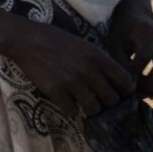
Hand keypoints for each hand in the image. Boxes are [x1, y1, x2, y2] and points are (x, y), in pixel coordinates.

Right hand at [6, 21, 136, 119]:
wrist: (26, 40)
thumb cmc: (56, 40)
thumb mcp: (84, 45)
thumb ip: (100, 61)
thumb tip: (115, 80)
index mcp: (98, 57)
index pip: (125, 82)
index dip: (124, 90)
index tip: (117, 91)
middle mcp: (89, 71)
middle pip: (112, 99)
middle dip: (107, 101)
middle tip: (98, 98)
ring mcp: (72, 83)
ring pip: (94, 109)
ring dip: (89, 108)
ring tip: (82, 102)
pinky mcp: (55, 91)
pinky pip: (71, 111)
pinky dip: (69, 109)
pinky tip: (65, 101)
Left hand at [109, 7, 152, 97]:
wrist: (135, 19)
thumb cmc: (121, 35)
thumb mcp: (114, 45)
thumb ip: (120, 64)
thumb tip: (131, 87)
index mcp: (145, 31)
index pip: (144, 56)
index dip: (134, 72)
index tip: (123, 80)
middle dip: (151, 85)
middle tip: (136, 95)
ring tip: (145, 96)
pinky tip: (152, 93)